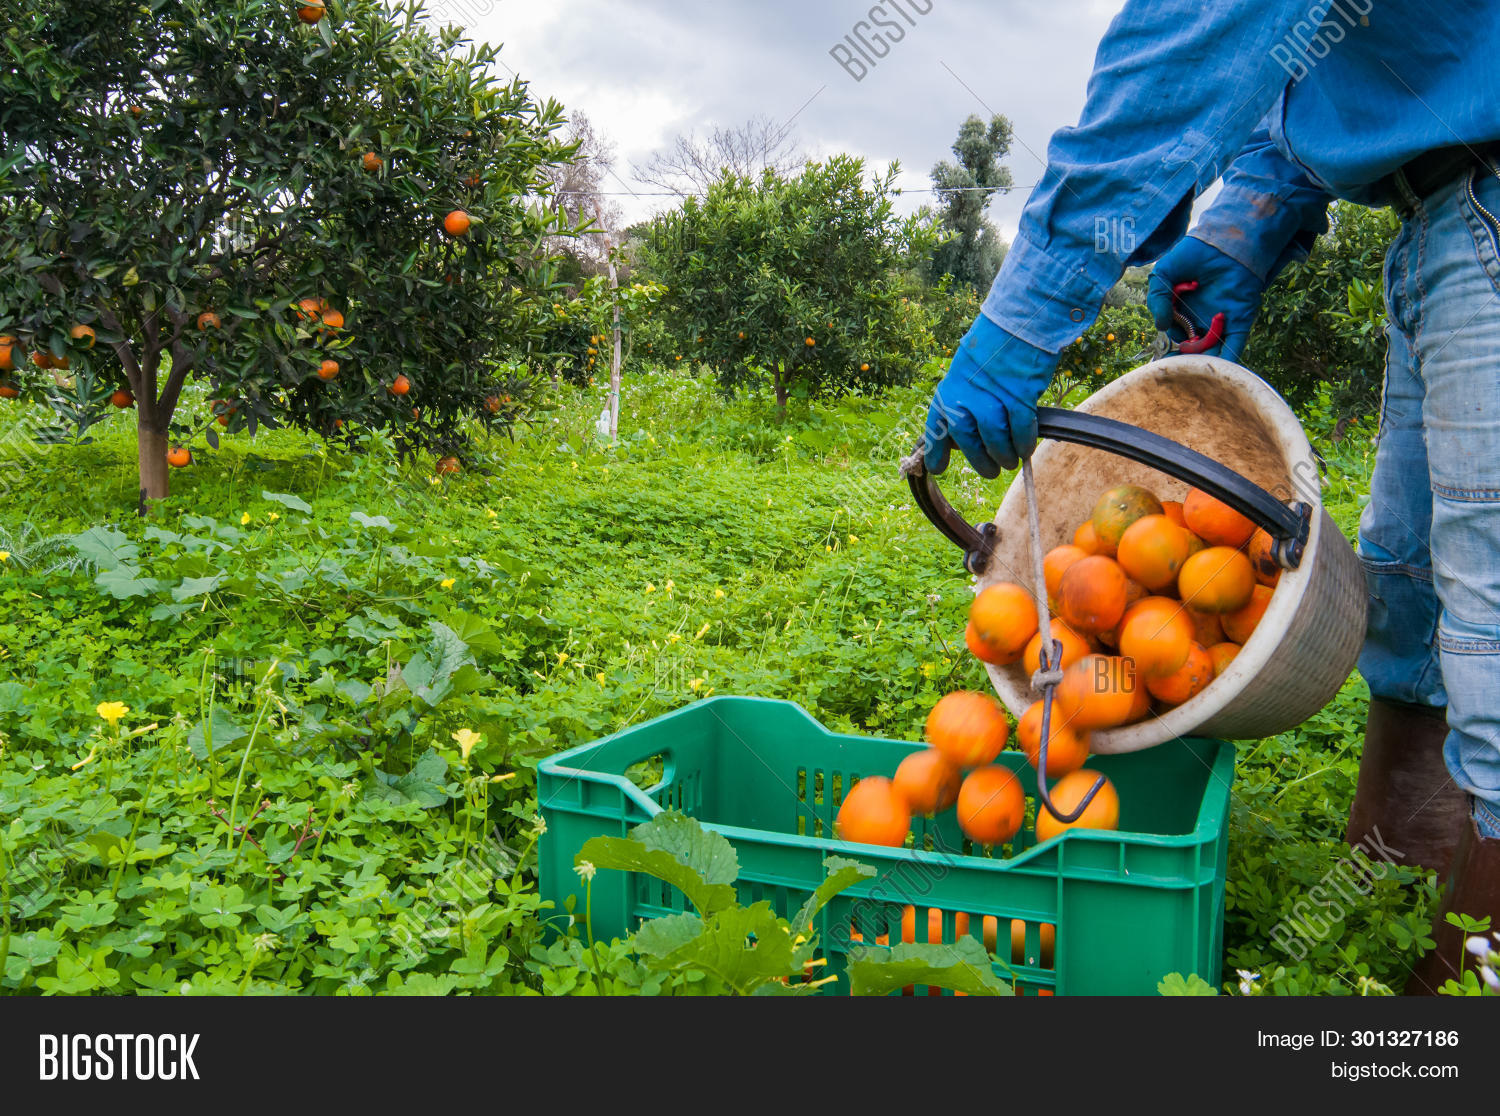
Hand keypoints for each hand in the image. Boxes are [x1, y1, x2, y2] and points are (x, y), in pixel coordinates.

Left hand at [923, 314, 1057, 477]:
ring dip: (1003, 454)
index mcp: (950, 386)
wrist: (1019, 319)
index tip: (937, 468)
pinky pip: (1019, 428)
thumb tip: (970, 429)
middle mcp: (965, 394)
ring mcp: (992, 395)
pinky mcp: (1019, 395)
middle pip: (966, 438)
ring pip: (993, 437)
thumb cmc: (996, 344)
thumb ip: (966, 397)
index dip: (935, 450)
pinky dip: (1023, 441)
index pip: (937, 425)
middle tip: (990, 471)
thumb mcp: (969, 368)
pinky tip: (1026, 448)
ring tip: (1010, 461)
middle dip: (978, 460)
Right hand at [1146, 235, 1263, 363]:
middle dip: (1185, 361)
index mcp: (1183, 311)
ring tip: (1193, 371)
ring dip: (1203, 364)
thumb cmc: (1194, 253)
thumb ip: (1156, 298)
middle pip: (1192, 350)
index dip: (1169, 346)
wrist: (1227, 240)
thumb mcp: (1164, 273)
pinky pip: (1235, 344)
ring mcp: (1221, 322)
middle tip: (1176, 370)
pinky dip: (1229, 360)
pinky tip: (1220, 372)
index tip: (1161, 357)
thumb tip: (1161, 327)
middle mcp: (1201, 320)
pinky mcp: (1241, 320)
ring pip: (1212, 351)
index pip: (1174, 336)